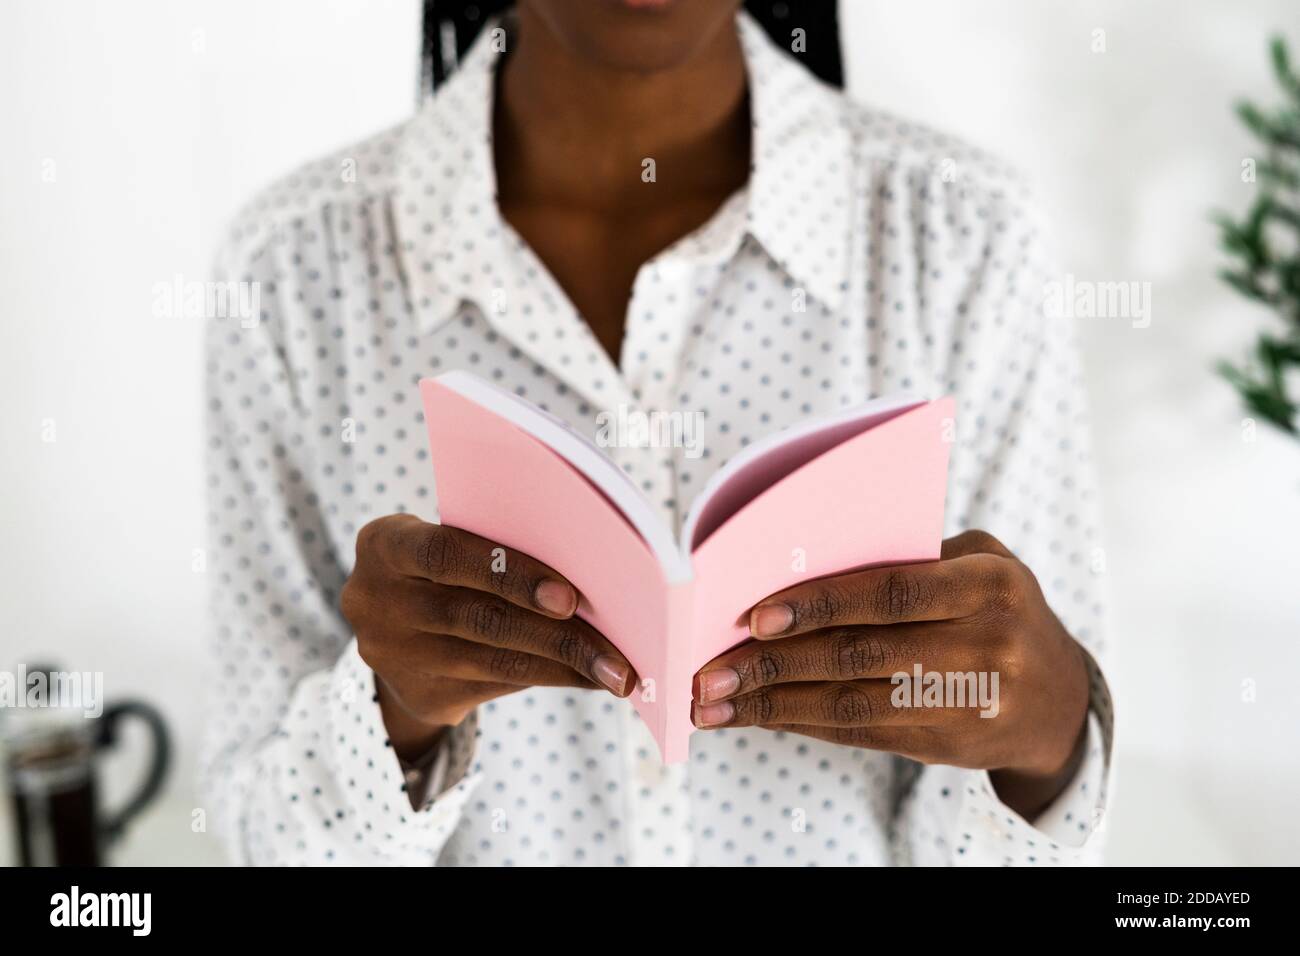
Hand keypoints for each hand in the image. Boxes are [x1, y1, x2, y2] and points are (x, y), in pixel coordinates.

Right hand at [342, 515, 635, 762]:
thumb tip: (584, 577)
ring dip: (564, 666)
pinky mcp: (420, 694)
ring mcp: (395, 656)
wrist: (394, 624)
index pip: (447, 555)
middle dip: (556, 634)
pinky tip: (587, 677)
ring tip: (614, 671)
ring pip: (493, 660)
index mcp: (384, 546)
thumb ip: (491, 547)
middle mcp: (378, 603)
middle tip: (615, 650)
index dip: (509, 575)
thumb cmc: (446, 562)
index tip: (570, 597)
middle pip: (479, 618)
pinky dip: (550, 678)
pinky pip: (496, 686)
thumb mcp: (446, 540)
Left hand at [691, 530, 1090, 818]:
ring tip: (714, 703)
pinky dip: (801, 723)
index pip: (891, 592)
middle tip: (710, 670)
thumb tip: (801, 567)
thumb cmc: (998, 608)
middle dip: (774, 663)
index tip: (754, 616)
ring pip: (852, 706)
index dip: (819, 604)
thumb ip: (909, 561)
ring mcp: (970, 706)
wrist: (1060, 701)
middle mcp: (988, 647)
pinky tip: (758, 713)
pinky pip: (861, 735)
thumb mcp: (978, 564)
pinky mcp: (948, 747)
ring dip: (773, 704)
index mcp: (990, 586)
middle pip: (861, 655)